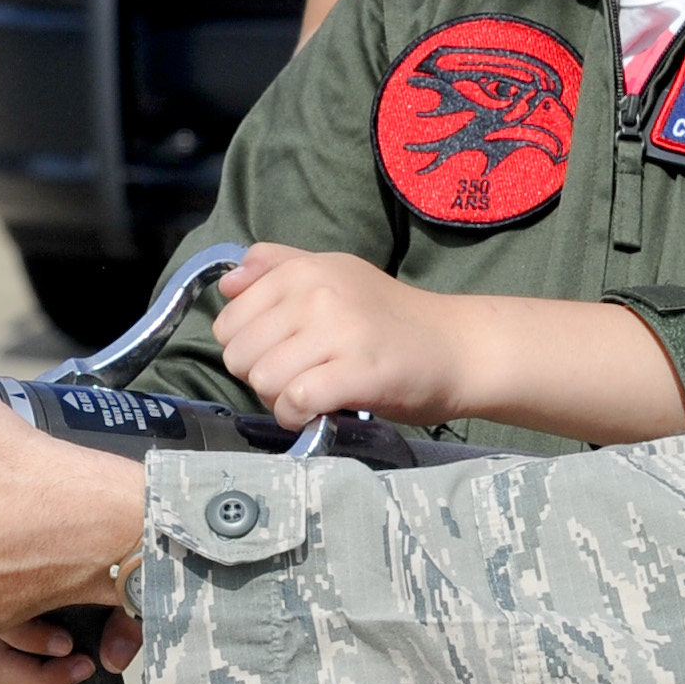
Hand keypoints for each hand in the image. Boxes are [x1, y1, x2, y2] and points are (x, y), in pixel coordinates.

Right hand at [0, 612, 141, 683]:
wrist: (80, 610)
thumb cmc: (91, 600)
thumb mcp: (114, 599)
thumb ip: (122, 622)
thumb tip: (113, 661)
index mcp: (11, 605)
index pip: (2, 622)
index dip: (32, 638)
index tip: (68, 646)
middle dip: (40, 680)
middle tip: (84, 674)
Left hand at [211, 243, 477, 425]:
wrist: (457, 346)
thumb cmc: (389, 318)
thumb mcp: (335, 274)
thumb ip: (278, 267)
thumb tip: (227, 282)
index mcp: (305, 270)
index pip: (228, 320)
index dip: (246, 347)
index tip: (280, 354)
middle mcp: (319, 293)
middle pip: (240, 354)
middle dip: (259, 377)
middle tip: (297, 378)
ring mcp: (341, 332)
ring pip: (264, 379)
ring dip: (279, 400)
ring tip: (311, 394)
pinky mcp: (360, 373)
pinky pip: (296, 401)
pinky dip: (297, 416)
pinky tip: (317, 412)